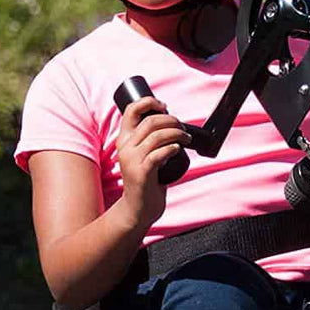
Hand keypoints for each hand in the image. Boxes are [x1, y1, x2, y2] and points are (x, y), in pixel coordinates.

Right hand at [115, 96, 188, 229]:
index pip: (131, 110)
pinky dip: (172, 148)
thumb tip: (172, 123)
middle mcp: (125, 148)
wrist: (138, 207)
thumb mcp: (141, 156)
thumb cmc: (146, 179)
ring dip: (177, 133)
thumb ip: (149, 141)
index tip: (165, 107)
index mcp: (124, 140)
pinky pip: (159, 154)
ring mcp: (132, 160)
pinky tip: (178, 149)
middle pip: (150, 121)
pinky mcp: (142, 173)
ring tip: (186, 139)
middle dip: (172, 120)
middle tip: (183, 128)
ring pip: (157, 136)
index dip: (149, 102)